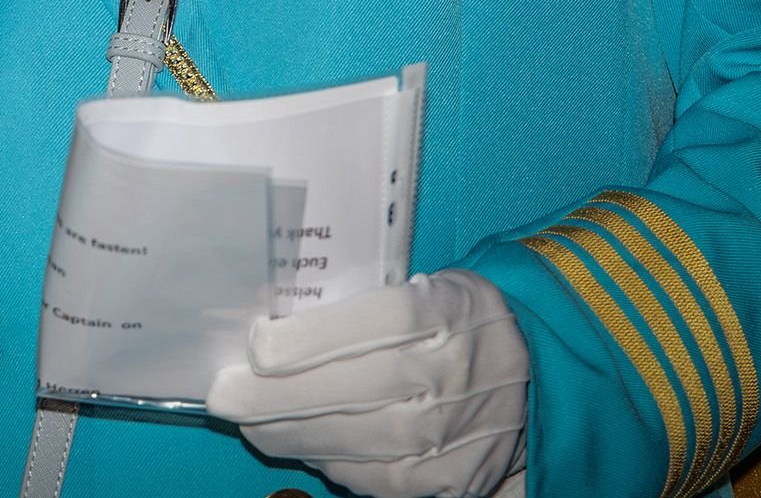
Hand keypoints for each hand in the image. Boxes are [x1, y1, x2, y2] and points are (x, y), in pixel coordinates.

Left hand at [206, 270, 530, 497]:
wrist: (534, 379)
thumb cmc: (458, 320)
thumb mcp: (426, 282)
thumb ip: (363, 295)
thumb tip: (276, 319)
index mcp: (446, 312)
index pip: (373, 325)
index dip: (307, 341)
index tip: (255, 344)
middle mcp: (452, 377)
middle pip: (350, 392)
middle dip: (274, 398)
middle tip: (225, 396)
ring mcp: (452, 437)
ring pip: (353, 444)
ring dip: (290, 434)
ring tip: (251, 421)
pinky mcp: (448, 482)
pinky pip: (373, 480)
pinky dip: (329, 462)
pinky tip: (301, 443)